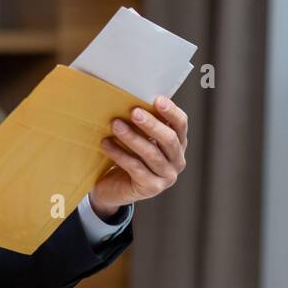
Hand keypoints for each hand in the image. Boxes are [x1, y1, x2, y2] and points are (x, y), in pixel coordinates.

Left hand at [89, 95, 188, 218]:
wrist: (115, 188)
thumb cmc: (128, 157)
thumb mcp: (138, 138)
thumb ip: (141, 123)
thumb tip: (131, 98)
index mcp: (178, 144)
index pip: (181, 125)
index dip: (171, 112)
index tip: (157, 100)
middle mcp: (177, 161)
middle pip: (169, 139)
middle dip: (151, 124)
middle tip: (134, 112)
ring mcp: (167, 177)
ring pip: (151, 154)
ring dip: (132, 137)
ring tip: (115, 125)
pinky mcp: (152, 188)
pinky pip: (136, 168)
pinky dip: (120, 154)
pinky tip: (106, 144)